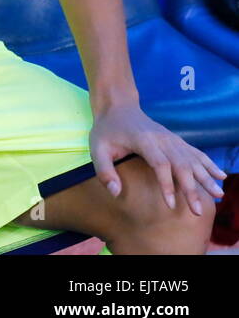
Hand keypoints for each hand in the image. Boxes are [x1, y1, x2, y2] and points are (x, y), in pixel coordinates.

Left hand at [90, 104, 225, 215]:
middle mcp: (162, 139)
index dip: (166, 184)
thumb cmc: (106, 130)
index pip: (160, 164)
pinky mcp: (176, 140)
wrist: (118, 107)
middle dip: (191, 188)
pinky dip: (209, 164)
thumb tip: (115, 193)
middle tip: (197, 210)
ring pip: (192, 159)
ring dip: (206, 178)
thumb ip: (104, 170)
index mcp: (143, 140)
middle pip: (181, 164)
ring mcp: (172, 139)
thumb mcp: (97, 148)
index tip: (170, 205)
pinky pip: (195, 152)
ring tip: (218, 195)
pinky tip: (220, 176)